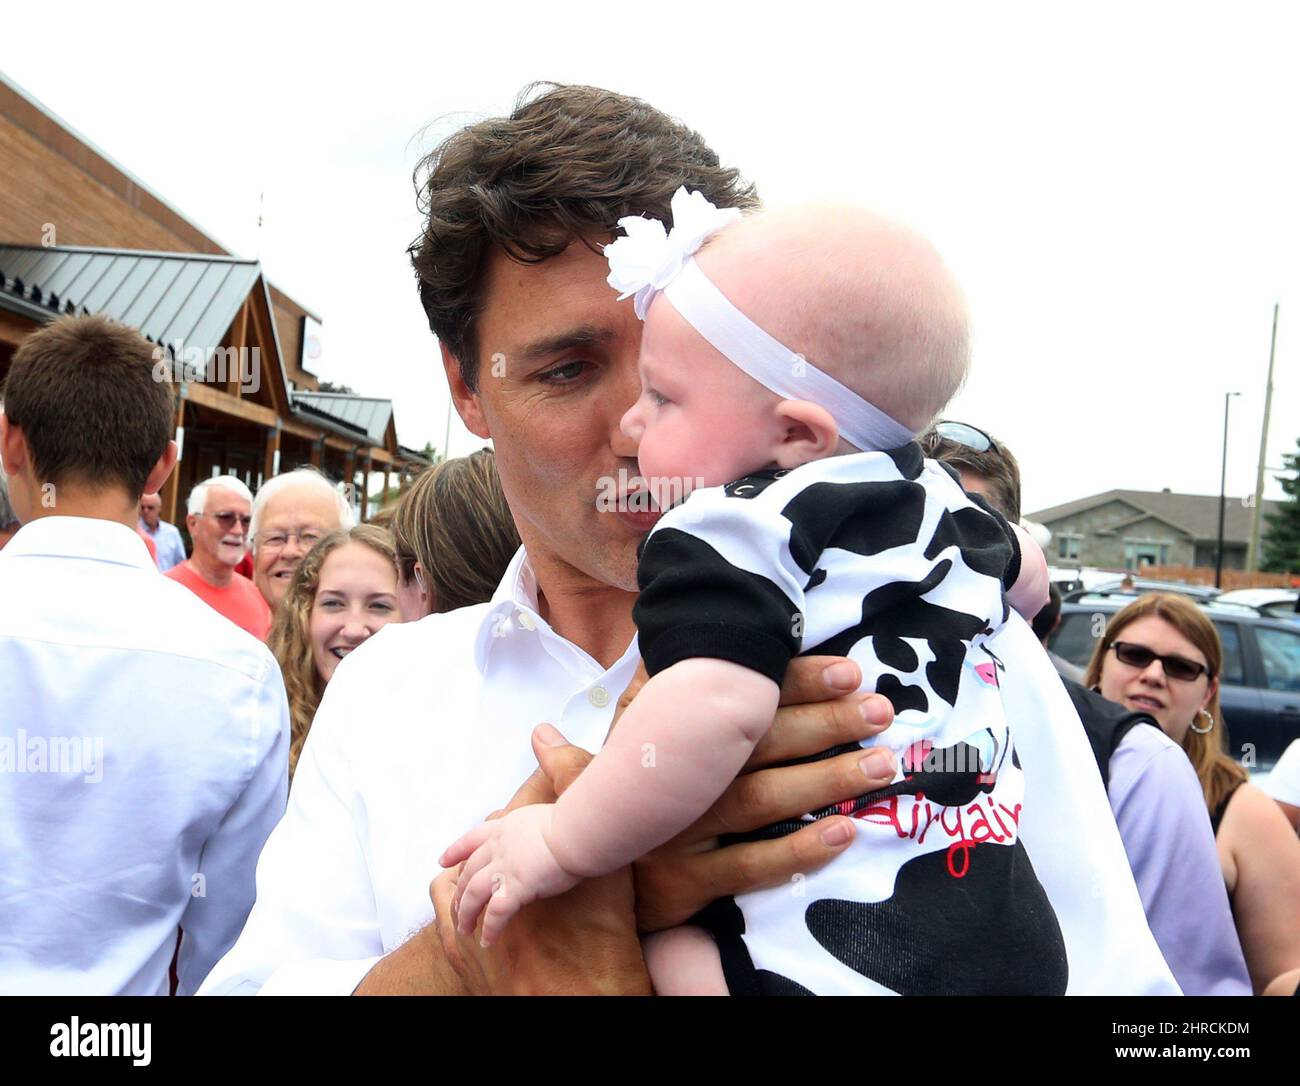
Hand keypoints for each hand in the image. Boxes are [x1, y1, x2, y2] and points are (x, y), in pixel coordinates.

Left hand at [428, 728, 650, 994]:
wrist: (583, 827)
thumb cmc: (582, 806)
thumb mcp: (564, 779)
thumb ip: (554, 760)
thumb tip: (542, 730)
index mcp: (511, 824)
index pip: (476, 836)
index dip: (457, 849)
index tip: (442, 860)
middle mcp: (502, 845)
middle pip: (470, 869)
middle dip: (459, 890)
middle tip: (453, 905)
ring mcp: (506, 867)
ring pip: (474, 894)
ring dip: (468, 913)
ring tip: (467, 929)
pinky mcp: (516, 888)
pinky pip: (497, 914)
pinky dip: (490, 928)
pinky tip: (488, 939)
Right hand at [618, 656, 895, 932]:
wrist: (586, 873)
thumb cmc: (639, 789)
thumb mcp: (642, 734)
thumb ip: (675, 691)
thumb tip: (727, 638)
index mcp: (670, 725)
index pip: (739, 694)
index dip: (796, 680)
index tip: (849, 672)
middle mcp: (674, 772)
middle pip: (757, 740)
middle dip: (826, 722)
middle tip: (881, 711)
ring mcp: (677, 827)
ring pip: (761, 798)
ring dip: (826, 779)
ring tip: (881, 764)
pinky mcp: (684, 881)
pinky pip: (749, 865)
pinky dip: (799, 848)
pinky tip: (844, 832)